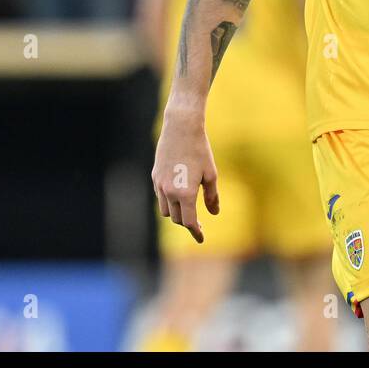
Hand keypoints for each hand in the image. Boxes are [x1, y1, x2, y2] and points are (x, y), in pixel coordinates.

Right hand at [152, 98, 218, 242]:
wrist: (181, 128)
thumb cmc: (200, 150)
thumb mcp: (211, 174)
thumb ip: (212, 196)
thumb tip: (214, 213)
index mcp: (185, 193)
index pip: (189, 222)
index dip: (196, 232)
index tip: (201, 239)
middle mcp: (169, 192)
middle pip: (177, 218)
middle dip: (187, 223)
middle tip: (199, 224)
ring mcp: (159, 184)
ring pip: (166, 210)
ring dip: (176, 213)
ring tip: (188, 210)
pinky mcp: (155, 176)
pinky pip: (160, 196)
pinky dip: (169, 201)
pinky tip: (178, 195)